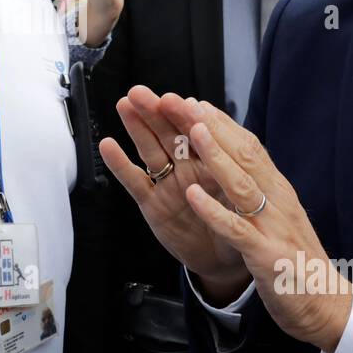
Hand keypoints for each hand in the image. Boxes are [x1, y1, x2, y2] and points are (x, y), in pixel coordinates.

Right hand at [99, 86, 249, 299]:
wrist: (228, 259)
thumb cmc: (240, 221)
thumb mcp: (244, 190)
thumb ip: (233, 160)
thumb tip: (224, 130)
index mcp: (211, 158)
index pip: (196, 129)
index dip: (184, 115)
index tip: (174, 99)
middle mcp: (187, 165)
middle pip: (168, 132)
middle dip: (154, 111)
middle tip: (139, 93)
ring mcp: (168, 182)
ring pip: (150, 149)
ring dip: (136, 127)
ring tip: (124, 106)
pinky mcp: (152, 203)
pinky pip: (135, 181)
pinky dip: (121, 164)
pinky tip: (108, 145)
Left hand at [162, 97, 352, 352]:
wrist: (329, 306)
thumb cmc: (298, 262)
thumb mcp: (279, 218)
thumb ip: (261, 191)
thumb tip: (238, 163)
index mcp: (278, 191)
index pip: (249, 148)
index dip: (221, 123)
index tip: (193, 102)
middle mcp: (278, 201)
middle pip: (243, 155)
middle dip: (211, 126)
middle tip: (181, 103)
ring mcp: (273, 226)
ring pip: (241, 185)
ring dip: (216, 157)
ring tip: (193, 132)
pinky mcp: (267, 255)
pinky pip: (237, 229)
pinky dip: (214, 211)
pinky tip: (192, 195)